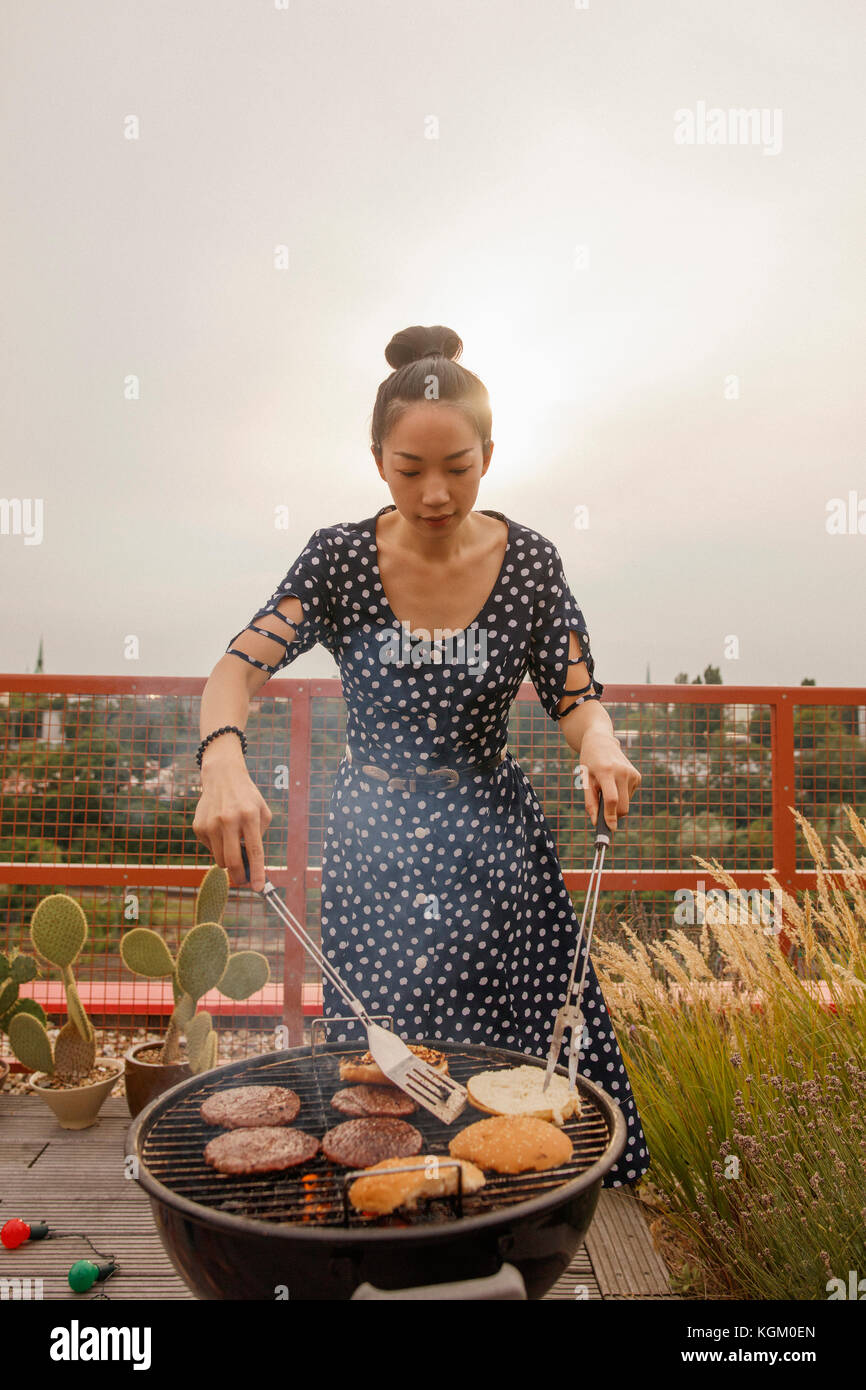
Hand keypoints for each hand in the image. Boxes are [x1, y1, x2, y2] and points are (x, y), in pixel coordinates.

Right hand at [192, 767, 272, 891]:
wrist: (222, 777)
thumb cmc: (247, 798)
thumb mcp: (262, 812)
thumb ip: (260, 837)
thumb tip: (250, 866)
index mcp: (249, 815)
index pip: (254, 850)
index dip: (256, 872)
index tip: (258, 888)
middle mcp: (228, 819)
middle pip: (233, 861)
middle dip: (239, 876)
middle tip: (244, 881)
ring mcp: (210, 823)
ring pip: (220, 859)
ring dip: (229, 861)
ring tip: (234, 845)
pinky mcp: (198, 826)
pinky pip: (210, 849)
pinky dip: (218, 847)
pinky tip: (221, 831)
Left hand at [579, 733, 640, 829]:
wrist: (601, 741)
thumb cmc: (590, 762)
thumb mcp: (585, 780)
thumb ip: (590, 802)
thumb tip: (596, 822)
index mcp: (606, 771)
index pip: (611, 799)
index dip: (610, 816)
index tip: (610, 828)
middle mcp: (622, 772)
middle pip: (622, 807)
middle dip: (613, 814)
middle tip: (601, 811)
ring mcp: (632, 774)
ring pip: (626, 804)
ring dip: (616, 803)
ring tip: (606, 786)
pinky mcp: (638, 776)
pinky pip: (629, 796)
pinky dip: (621, 795)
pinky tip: (614, 782)